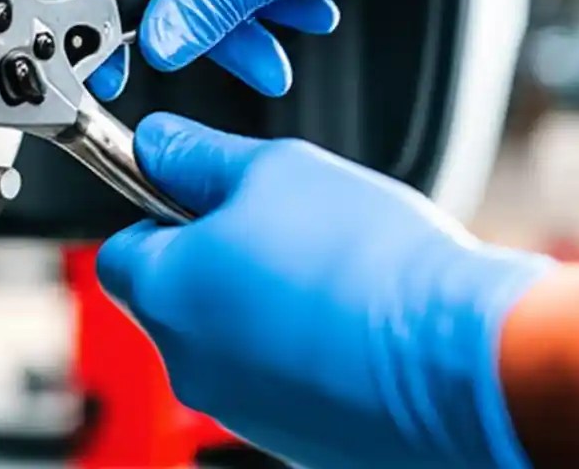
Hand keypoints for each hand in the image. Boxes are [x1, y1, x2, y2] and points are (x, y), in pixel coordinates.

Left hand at [99, 114, 551, 467]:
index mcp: (164, 292)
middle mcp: (185, 360)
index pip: (119, 249)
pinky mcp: (287, 435)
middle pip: (171, 297)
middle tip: (275, 229)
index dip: (155, 215)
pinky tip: (346, 322)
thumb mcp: (273, 169)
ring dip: (257, 305)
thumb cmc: (367, 265)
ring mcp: (235, 405)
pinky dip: (296, 351)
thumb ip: (197, 156)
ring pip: (225, 339)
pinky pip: (273, 379)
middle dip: (211, 259)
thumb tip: (157, 144)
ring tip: (324, 276)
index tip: (193, 196)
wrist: (458, 360)